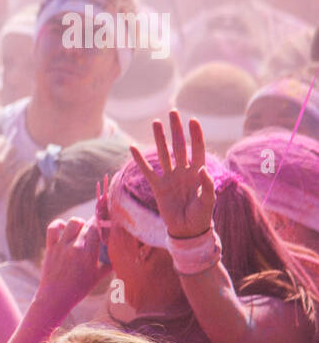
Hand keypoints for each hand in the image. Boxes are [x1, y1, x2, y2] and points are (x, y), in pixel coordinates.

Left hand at [34, 216, 109, 314]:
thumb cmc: (79, 289)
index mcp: (88, 254)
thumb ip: (109, 265)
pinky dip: (58, 224)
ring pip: (72, 222)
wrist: (55, 297)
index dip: (102, 223)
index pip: (97, 228)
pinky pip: (52, 228)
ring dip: (79, 223)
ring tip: (82, 230)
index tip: (106, 224)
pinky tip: (64, 228)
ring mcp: (61, 246)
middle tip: (96, 229)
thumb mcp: (98, 277)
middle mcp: (75, 247)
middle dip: (93, 224)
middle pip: (86, 224)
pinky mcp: (50, 247)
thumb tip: (120, 257)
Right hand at [130, 111, 214, 238]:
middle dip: (176, 129)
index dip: (195, 135)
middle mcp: (183, 171)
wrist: (187, 230)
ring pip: (163, 153)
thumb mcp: (208, 202)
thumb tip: (202, 170)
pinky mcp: (158, 187)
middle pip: (178, 146)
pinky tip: (133, 148)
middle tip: (173, 112)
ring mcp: (169, 178)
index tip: (193, 120)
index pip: (197, 149)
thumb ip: (207, 186)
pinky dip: (140, 160)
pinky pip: (147, 171)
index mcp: (198, 172)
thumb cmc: (201, 216)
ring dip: (159, 138)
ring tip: (155, 122)